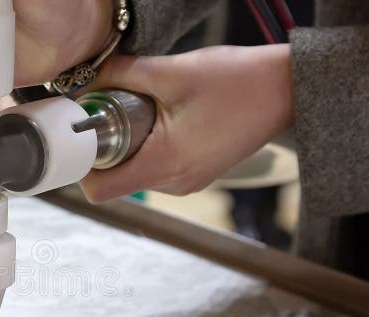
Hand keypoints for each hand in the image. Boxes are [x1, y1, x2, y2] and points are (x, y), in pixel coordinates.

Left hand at [80, 45, 294, 201]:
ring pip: (136, 175)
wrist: (288, 90)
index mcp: (165, 164)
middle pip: (115, 181)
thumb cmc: (239, 81)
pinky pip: (158, 169)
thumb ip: (123, 74)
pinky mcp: (197, 174)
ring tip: (141, 111)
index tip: (79, 136)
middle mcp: (175, 183)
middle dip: (105, 149)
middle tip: (107, 112)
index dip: (81, 166)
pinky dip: (149, 148)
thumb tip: (87, 79)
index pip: (100, 190)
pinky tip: (160, 119)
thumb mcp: (172, 72)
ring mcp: (188, 182)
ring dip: (128, 147)